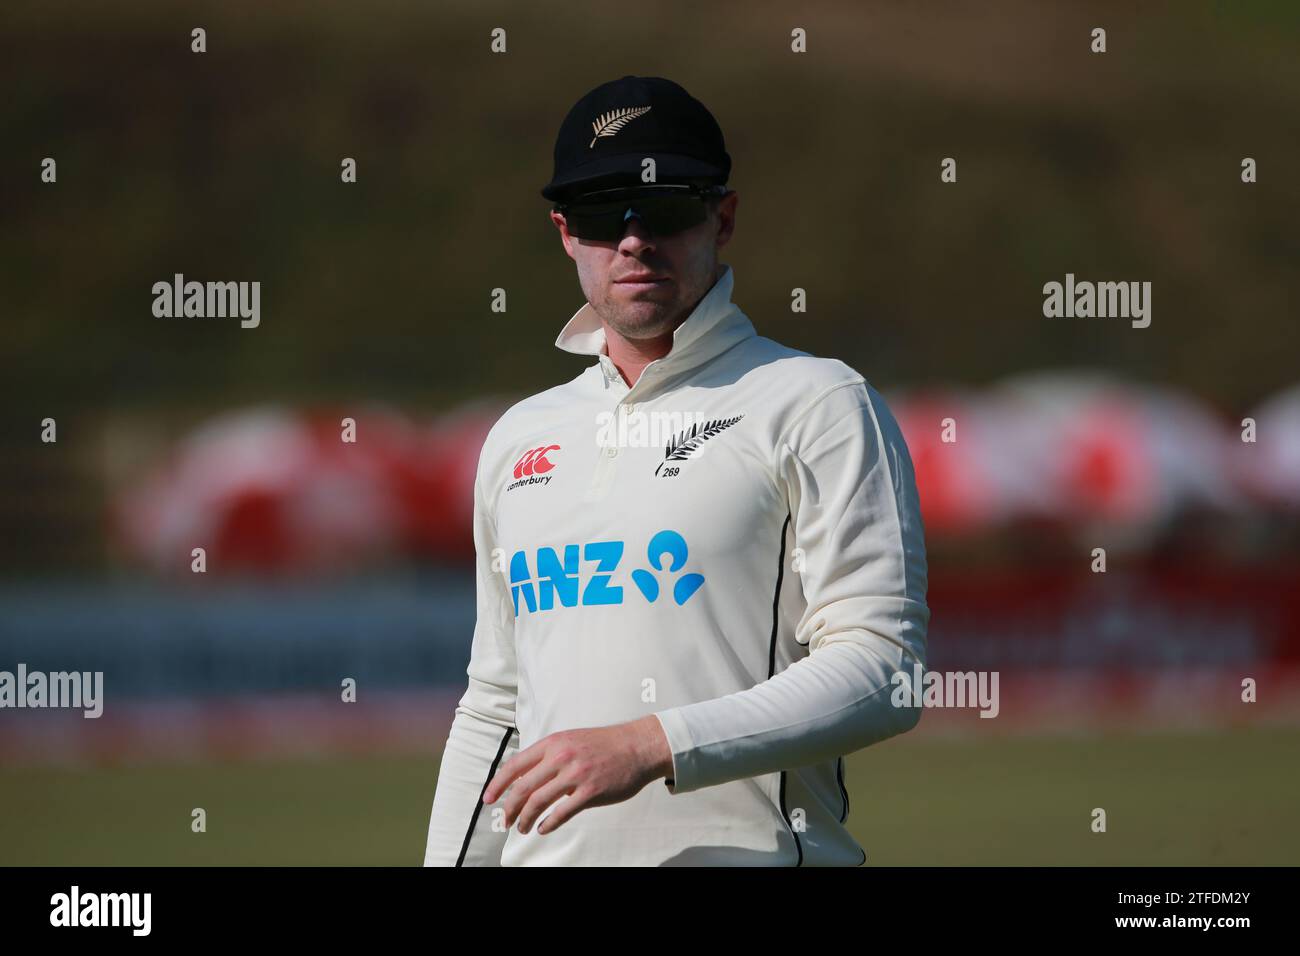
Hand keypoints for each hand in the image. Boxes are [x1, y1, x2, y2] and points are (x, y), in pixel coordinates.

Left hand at [482, 715, 673, 835]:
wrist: (637, 746)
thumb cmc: (603, 745)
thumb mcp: (570, 740)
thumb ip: (548, 756)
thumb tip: (523, 777)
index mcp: (553, 743)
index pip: (515, 765)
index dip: (498, 784)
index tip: (489, 799)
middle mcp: (561, 757)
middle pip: (523, 787)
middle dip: (510, 808)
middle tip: (506, 820)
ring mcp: (576, 774)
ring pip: (538, 802)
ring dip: (526, 819)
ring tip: (522, 828)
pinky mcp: (591, 792)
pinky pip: (562, 813)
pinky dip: (548, 824)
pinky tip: (543, 829)